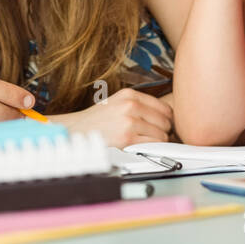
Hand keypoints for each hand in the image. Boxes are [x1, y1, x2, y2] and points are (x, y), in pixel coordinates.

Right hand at [55, 87, 173, 147]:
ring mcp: (129, 121)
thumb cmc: (98, 119)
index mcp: (130, 94)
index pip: (164, 107)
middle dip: (163, 131)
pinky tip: (141, 147)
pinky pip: (153, 145)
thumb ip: (139, 104)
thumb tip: (165, 116)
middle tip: (153, 136)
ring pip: (162, 135)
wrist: (78, 130)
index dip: (167, 119)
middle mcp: (131, 105)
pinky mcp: (127, 138)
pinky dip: (152, 149)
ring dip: (157, 141)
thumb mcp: (118, 102)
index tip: (163, 125)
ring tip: (145, 141)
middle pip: (166, 121)